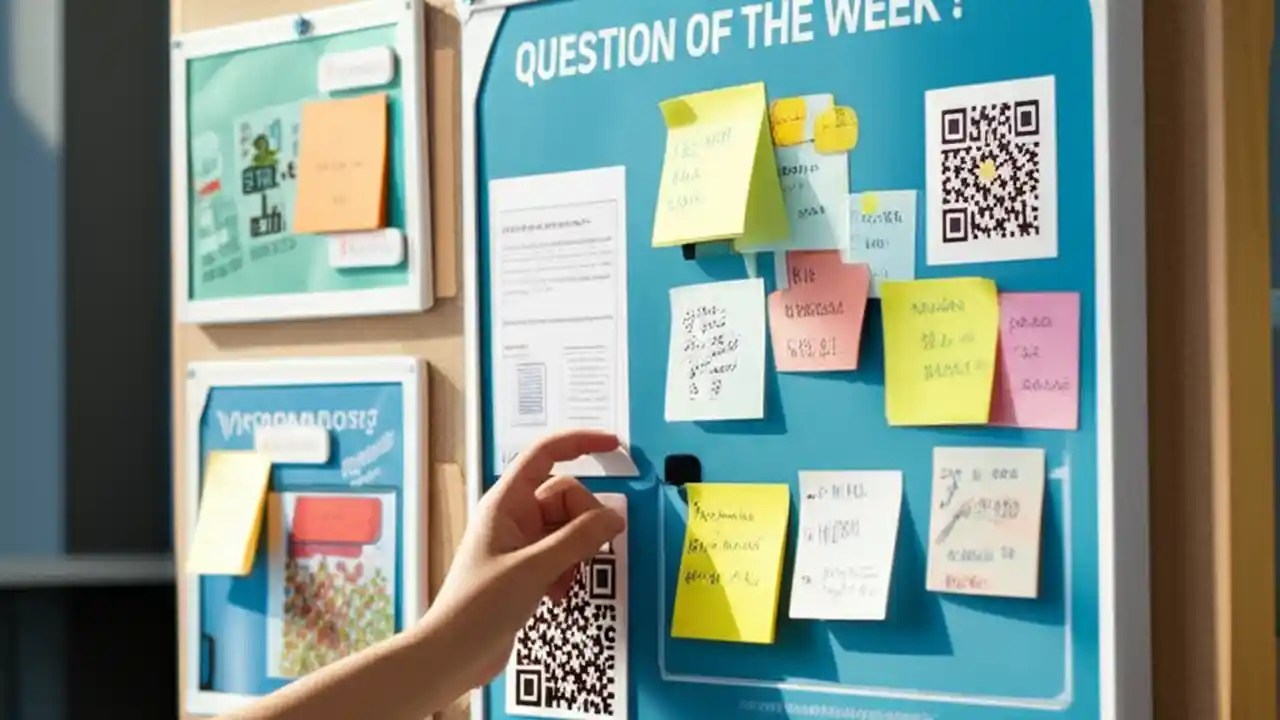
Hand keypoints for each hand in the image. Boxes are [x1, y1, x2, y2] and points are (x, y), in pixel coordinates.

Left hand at [423, 430, 625, 690]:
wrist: (453, 654)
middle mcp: (514, 515)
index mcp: (506, 501)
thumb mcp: (534, 568)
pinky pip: (561, 552)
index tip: (615, 446)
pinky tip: (558, 594)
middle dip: (584, 522)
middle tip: (584, 554)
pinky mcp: (526, 568)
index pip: (546, 454)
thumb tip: (615, 517)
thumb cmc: (481, 606)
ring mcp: (520, 542)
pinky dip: (568, 569)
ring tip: (564, 582)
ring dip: (577, 551)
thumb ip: (578, 539)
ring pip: (568, 527)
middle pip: (566, 496)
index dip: (580, 443)